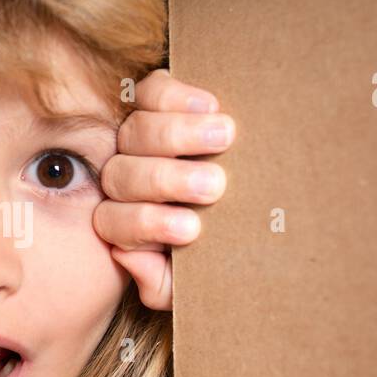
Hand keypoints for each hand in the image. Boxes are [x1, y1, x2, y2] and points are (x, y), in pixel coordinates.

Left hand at [93, 69, 235, 310]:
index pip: (114, 222)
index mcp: (127, 224)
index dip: (146, 224)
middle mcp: (125, 180)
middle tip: (213, 185)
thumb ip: (160, 284)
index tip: (192, 230)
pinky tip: (211, 106)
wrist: (262, 213)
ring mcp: (138, 138)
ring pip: (135, 133)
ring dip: (176, 135)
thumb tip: (129, 258)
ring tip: (224, 137)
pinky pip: (151, 93)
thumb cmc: (224, 252)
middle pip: (122, 175)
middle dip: (165, 180)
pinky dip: (176, 96)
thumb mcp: (193, 281)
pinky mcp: (158, 101)